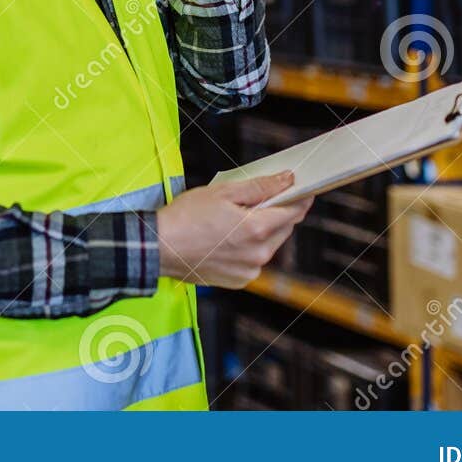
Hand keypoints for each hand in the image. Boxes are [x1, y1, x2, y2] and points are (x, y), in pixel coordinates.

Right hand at [155, 172, 312, 288]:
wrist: (159, 247)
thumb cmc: (186, 217)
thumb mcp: (223, 191)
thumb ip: (260, 187)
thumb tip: (286, 180)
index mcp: (258, 229)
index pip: (294, 211)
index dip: (300, 197)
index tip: (301, 188)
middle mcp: (259, 254)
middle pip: (284, 228)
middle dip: (277, 213)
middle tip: (257, 200)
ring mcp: (250, 270)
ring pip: (269, 245)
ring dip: (261, 231)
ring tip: (234, 220)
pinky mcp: (239, 281)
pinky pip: (254, 260)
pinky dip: (248, 248)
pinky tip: (226, 238)